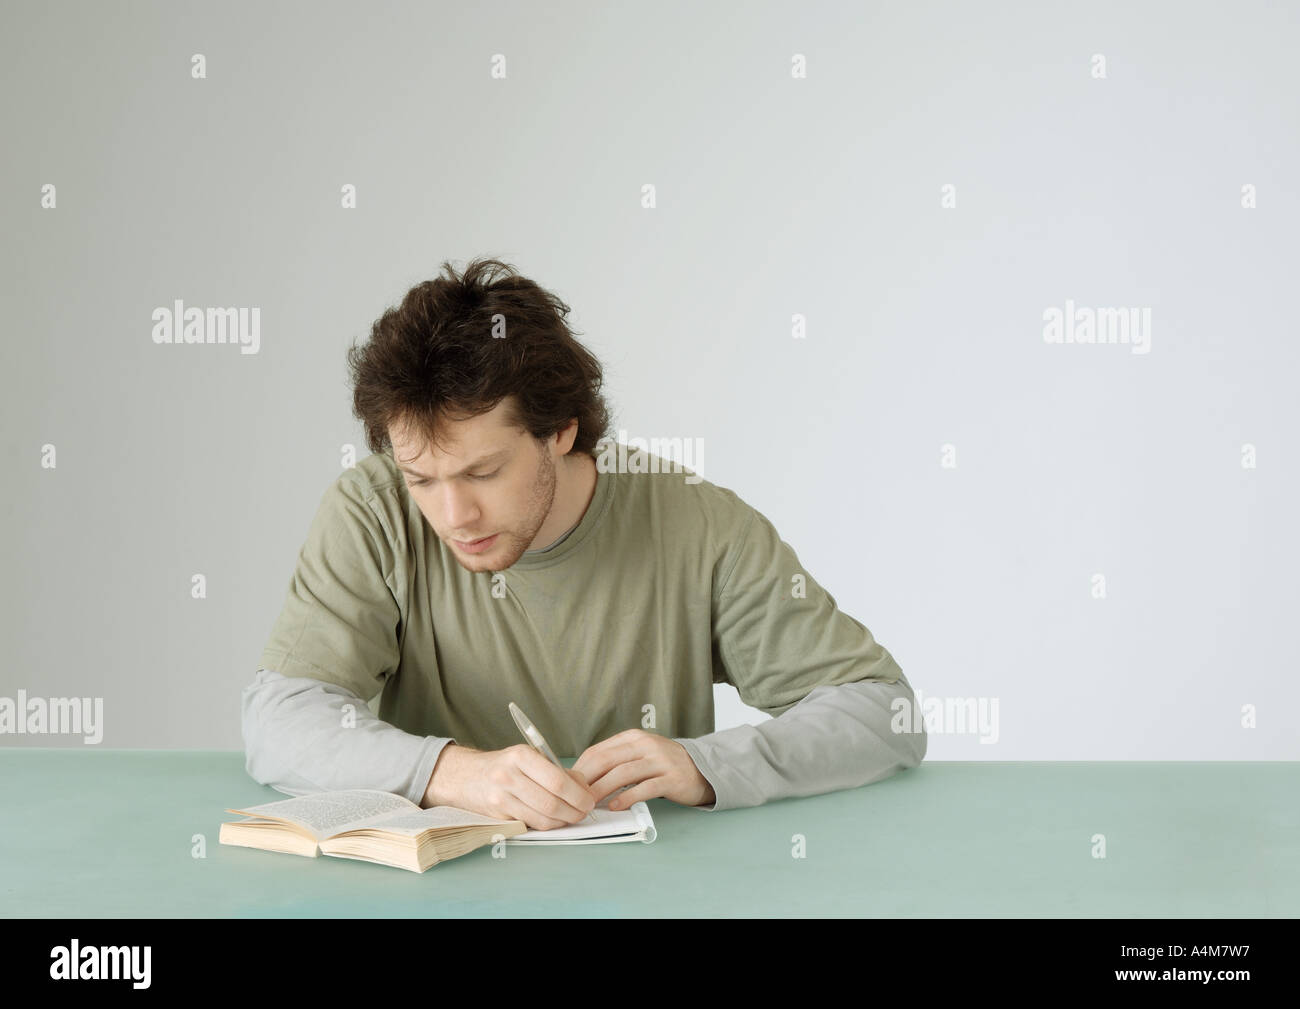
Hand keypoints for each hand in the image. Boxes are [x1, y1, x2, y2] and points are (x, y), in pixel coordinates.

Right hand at [423, 743, 596, 829]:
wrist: (465, 777)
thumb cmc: (504, 765)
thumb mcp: (528, 757)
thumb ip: (556, 770)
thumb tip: (585, 788)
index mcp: (521, 756)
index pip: (557, 781)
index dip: (578, 795)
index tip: (589, 799)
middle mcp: (508, 776)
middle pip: (552, 803)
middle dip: (575, 811)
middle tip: (584, 811)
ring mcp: (501, 798)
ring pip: (543, 819)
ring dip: (563, 821)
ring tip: (571, 816)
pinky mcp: (498, 816)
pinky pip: (531, 825)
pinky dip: (547, 824)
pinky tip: (553, 819)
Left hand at [573, 730, 715, 809]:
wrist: (702, 769)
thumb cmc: (663, 765)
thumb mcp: (640, 755)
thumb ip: (616, 761)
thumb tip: (583, 779)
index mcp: (633, 737)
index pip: (599, 751)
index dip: (580, 768)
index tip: (568, 785)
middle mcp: (646, 745)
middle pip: (607, 760)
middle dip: (586, 780)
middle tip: (573, 797)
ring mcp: (660, 761)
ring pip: (623, 774)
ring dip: (602, 789)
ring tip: (588, 804)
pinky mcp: (672, 778)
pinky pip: (645, 788)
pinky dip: (627, 797)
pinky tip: (615, 806)